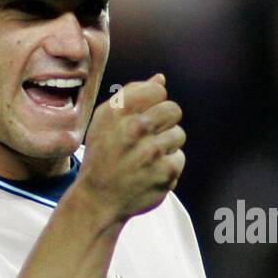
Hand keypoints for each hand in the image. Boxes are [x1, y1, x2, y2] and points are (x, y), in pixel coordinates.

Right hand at [71, 74, 184, 223]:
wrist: (98, 199)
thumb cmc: (102, 155)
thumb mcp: (105, 120)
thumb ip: (132, 95)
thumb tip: (161, 79)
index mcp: (119, 111)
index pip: (157, 90)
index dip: (154, 103)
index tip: (144, 116)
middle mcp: (135, 128)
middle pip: (173, 109)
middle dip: (164, 122)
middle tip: (149, 138)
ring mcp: (152, 151)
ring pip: (179, 134)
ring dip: (167, 145)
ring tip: (147, 157)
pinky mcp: (165, 172)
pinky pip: (179, 158)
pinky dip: (168, 166)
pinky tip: (150, 172)